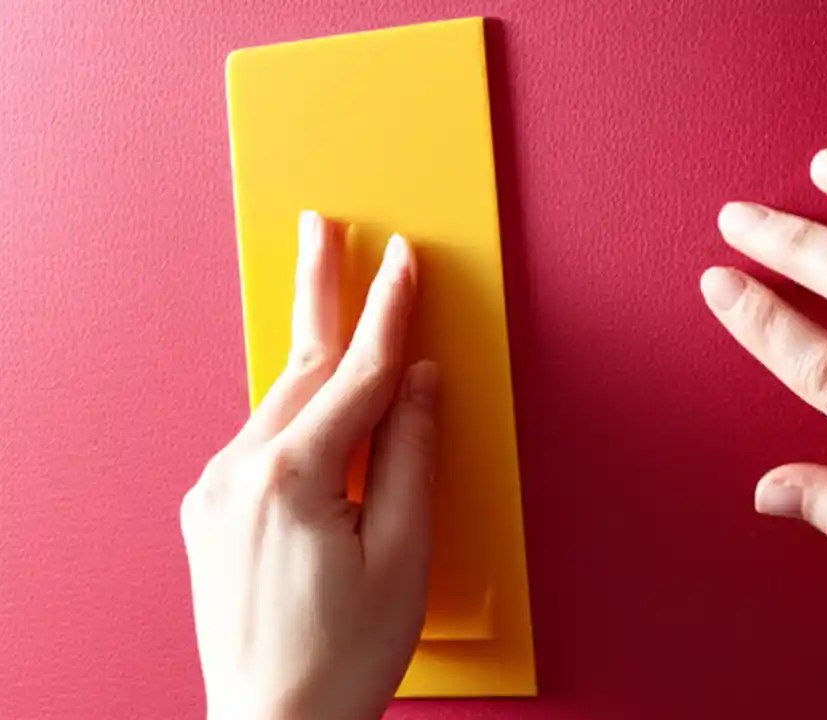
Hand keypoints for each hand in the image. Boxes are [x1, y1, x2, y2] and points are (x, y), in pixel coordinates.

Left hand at [181, 212, 433, 719]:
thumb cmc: (342, 657)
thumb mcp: (403, 555)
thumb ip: (410, 456)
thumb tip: (419, 385)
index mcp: (293, 478)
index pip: (358, 373)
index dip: (390, 311)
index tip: (404, 261)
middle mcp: (239, 473)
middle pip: (301, 366)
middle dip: (321, 291)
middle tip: (327, 228)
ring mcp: (215, 493)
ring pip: (279, 401)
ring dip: (312, 354)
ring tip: (326, 297)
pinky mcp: (208, 514)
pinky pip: (260, 439)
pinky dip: (295, 410)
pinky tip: (313, 403)